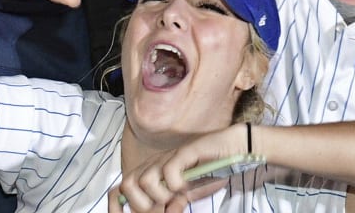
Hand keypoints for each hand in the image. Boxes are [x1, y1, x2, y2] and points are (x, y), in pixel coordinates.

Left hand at [108, 123, 247, 212]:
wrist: (232, 148)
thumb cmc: (209, 171)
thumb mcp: (185, 192)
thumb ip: (170, 202)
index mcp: (151, 171)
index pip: (123, 188)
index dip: (126, 204)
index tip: (147, 211)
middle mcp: (156, 162)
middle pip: (128, 185)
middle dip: (142, 204)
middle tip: (164, 207)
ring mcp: (169, 156)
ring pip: (144, 180)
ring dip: (160, 196)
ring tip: (176, 197)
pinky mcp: (184, 152)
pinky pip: (168, 173)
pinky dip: (176, 185)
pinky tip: (186, 187)